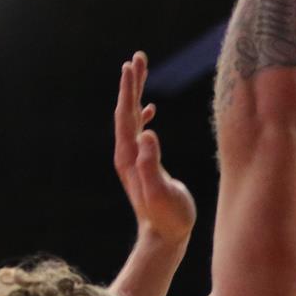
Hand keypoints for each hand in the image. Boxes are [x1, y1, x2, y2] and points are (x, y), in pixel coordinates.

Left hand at [114, 51, 194, 247]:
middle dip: (132, 84)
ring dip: (136, 94)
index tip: (132, 65)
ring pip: (133, 119)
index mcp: (130, 156)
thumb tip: (147, 134)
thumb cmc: (168, 218)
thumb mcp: (161, 192)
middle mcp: (127, 154)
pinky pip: (139, 132)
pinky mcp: (143, 164)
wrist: (164, 238)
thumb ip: (152, 165)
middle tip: (138, 57)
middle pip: (127, 111)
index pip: (127, 115)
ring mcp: (134, 159)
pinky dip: (143, 115)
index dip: (129, 89)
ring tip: (141, 72)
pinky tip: (151, 109)